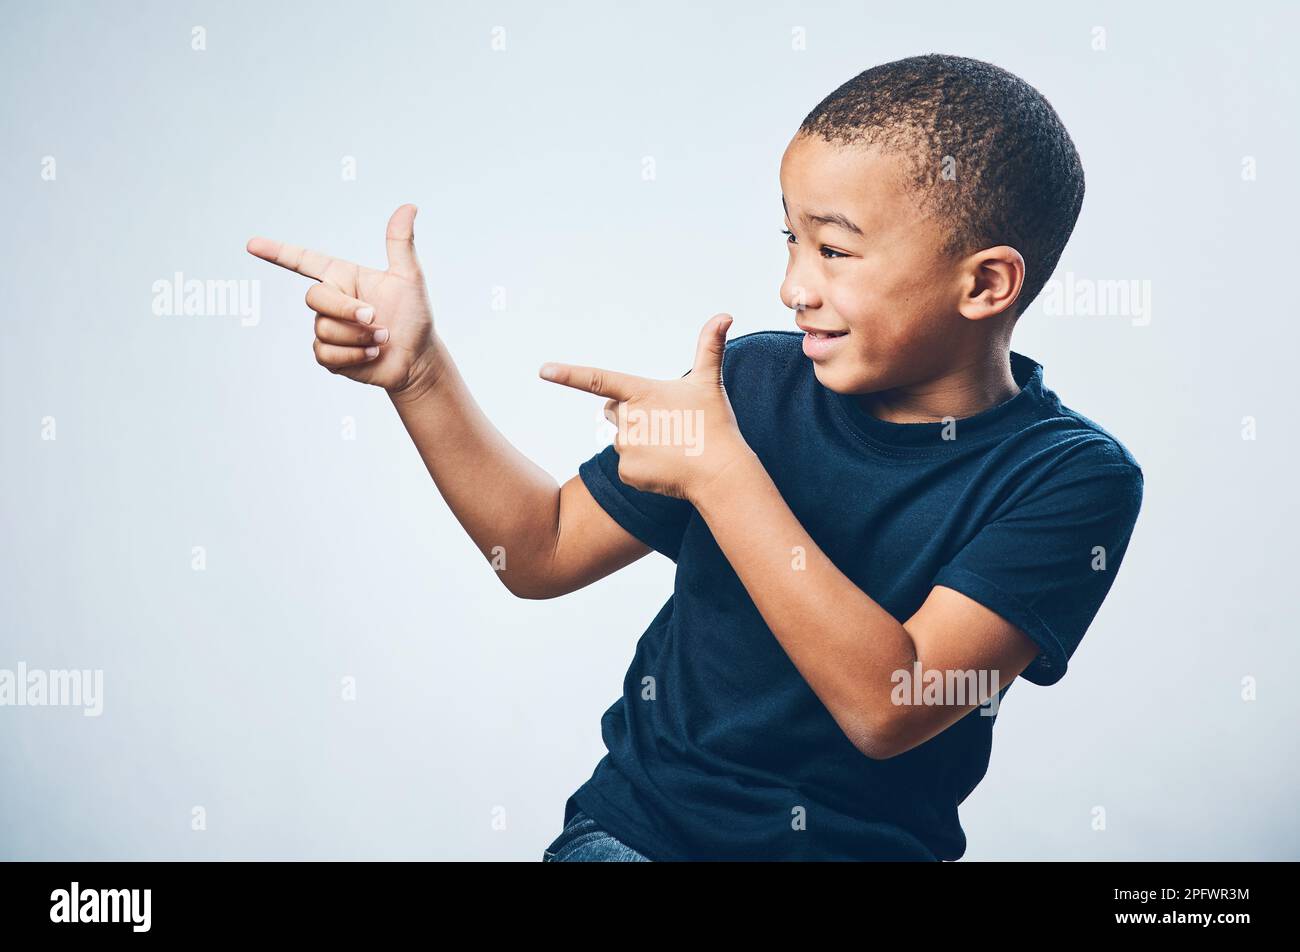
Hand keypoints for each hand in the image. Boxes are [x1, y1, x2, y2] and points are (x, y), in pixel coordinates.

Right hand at [246, 204, 441, 395]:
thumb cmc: (414, 316)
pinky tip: (371, 355)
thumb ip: (401, 243)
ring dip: (358, 337)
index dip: (277, 252)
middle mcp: (331, 300)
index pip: (303, 260)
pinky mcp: (328, 355)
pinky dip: (354, 356)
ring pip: (323, 329)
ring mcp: (326, 328)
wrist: (417, 358)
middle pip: (314, 298)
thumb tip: (409, 207)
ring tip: (382, 339)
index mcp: (343, 277)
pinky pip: (325, 353)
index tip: (251, 244)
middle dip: (347, 311)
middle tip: (376, 319)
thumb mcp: (409, 277)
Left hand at [539, 313, 753, 502]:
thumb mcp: (710, 382)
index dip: (568, 374)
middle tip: (666, 423)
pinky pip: (627, 466)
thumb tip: (726, 314)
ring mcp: (626, 446)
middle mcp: (628, 418)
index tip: (544, 370)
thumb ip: (709, 347)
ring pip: (623, 440)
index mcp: (641, 392)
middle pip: (614, 411)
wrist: (721, 473)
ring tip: (672, 447)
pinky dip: (644, 467)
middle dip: (631, 414)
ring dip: (642, 442)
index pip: (598, 380)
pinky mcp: (627, 472)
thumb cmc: (715, 424)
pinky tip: (666, 466)